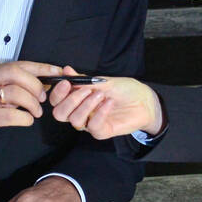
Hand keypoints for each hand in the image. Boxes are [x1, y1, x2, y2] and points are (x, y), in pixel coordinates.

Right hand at [0, 61, 58, 157]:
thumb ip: (10, 86)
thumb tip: (41, 84)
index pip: (18, 64)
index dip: (41, 67)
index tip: (58, 72)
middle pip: (16, 73)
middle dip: (36, 84)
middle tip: (42, 97)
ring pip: (14, 92)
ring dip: (32, 104)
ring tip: (35, 113)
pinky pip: (9, 114)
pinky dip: (23, 118)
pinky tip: (26, 121)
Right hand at [47, 68, 163, 139]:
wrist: (145, 100)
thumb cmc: (124, 90)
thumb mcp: (103, 81)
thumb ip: (83, 79)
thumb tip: (66, 70)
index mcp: (78, 99)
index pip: (57, 101)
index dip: (58, 93)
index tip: (67, 82)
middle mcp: (81, 112)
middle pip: (60, 114)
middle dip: (70, 100)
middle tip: (86, 90)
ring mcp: (90, 123)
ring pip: (75, 120)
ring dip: (87, 105)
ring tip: (101, 94)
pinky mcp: (102, 132)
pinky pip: (93, 126)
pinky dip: (100, 113)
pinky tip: (109, 102)